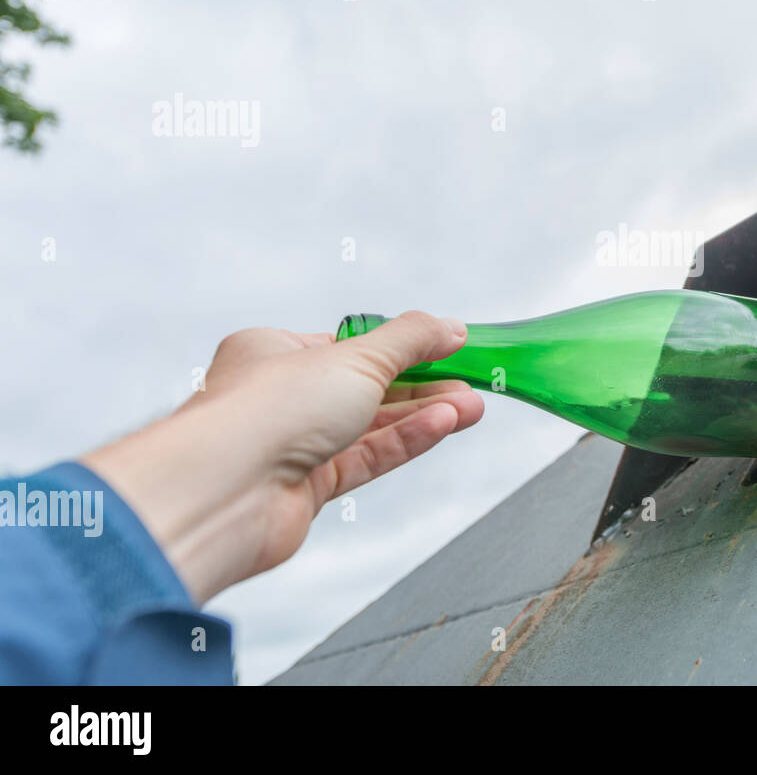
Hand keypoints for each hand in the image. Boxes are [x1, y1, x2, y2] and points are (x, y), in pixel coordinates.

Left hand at [82, 312, 483, 604]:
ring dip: (423, 414)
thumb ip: (410, 341)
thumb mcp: (356, 357)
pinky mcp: (307, 487)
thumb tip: (449, 326)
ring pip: (371, 426)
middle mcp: (280, 397)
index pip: (351, 345)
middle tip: (470, 381)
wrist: (223, 492)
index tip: (448, 347)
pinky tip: (443, 426)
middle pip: (367, 387)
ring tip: (472, 405)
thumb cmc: (264, 412)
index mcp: (274, 352)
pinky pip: (367, 457)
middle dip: (423, 386)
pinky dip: (406, 441)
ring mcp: (293, 445)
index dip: (403, 347)